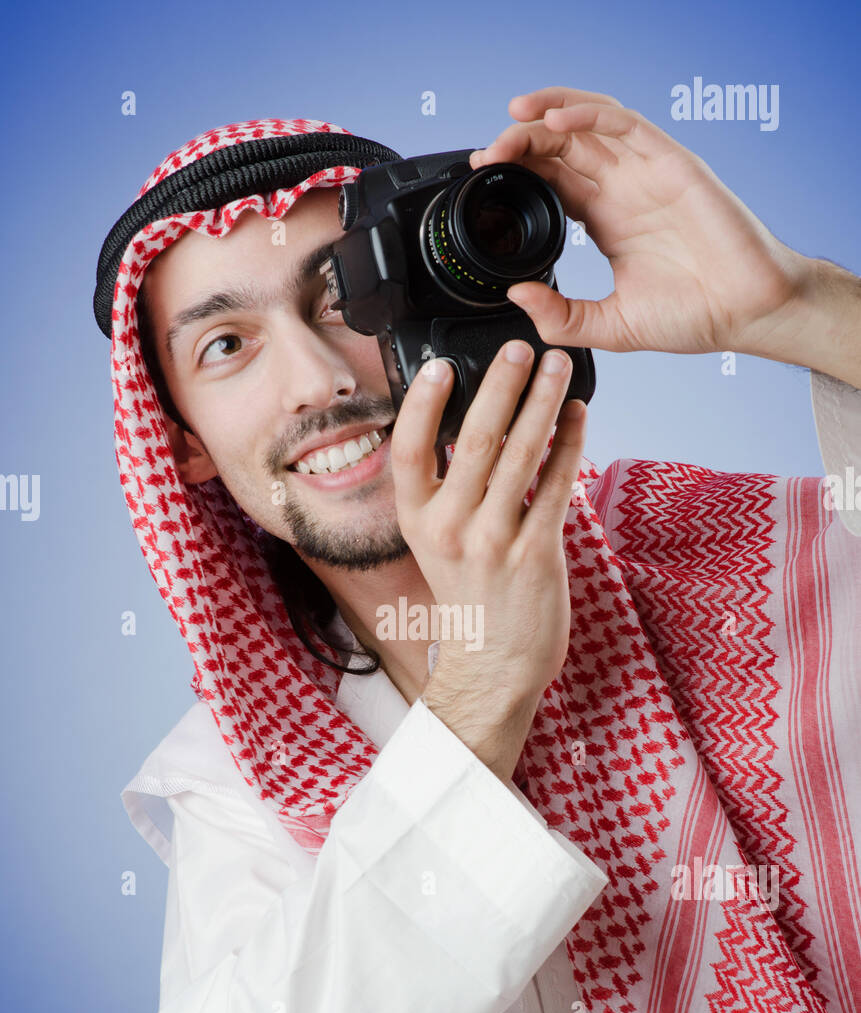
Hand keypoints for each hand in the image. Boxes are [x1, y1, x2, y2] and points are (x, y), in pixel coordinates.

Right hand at [390, 341, 586, 727]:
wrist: (495, 665)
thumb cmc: (471, 599)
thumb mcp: (439, 545)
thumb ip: (448, 491)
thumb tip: (472, 423)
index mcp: (419, 522)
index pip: (409, 451)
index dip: (422, 405)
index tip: (440, 365)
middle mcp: (451, 528)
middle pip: (475, 440)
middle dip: (501, 385)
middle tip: (520, 347)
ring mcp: (495, 542)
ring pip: (521, 455)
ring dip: (543, 403)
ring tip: (559, 366)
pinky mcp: (537, 553)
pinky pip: (557, 485)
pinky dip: (570, 444)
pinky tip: (579, 415)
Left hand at [469, 86, 809, 359]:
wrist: (747, 313)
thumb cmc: (693, 316)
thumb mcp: (610, 326)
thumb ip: (562, 317)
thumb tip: (516, 297)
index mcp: (607, 220)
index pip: (553, 180)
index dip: (518, 172)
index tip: (485, 178)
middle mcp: (623, 189)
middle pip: (563, 147)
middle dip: (521, 142)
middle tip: (489, 155)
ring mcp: (646, 172)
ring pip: (588, 124)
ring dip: (546, 115)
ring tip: (511, 120)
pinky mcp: (671, 162)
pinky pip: (624, 123)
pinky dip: (587, 114)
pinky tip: (555, 119)